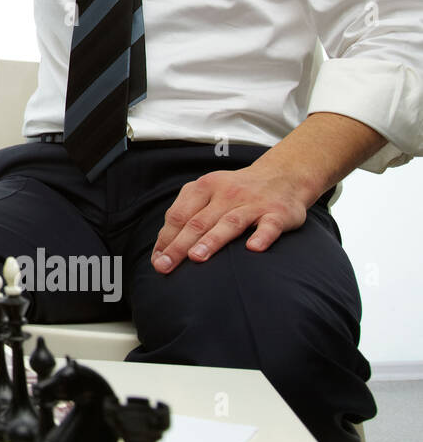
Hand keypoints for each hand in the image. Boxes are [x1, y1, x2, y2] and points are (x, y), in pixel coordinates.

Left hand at [150, 162, 310, 273]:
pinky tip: (253, 249)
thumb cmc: (236, 191)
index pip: (179, 215)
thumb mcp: (208, 192)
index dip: (165, 238)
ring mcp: (253, 203)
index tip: (157, 261)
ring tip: (196, 257)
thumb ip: (186, 214)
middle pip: (199, 222)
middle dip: (179, 245)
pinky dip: (262, 236)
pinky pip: (270, 225)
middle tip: (165, 266)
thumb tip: (162, 248)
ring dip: (212, 240)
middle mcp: (227, 193)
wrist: (283, 175)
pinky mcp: (278, 213)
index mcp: (204, 187)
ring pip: (229, 222)